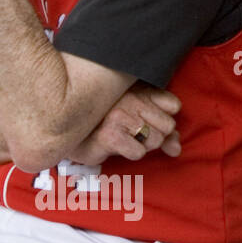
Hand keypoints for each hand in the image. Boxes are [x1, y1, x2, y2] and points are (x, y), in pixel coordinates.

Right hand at [66, 85, 181, 165]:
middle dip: (153, 136)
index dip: (163, 121)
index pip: (173, 106)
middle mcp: (130, 99)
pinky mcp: (110, 135)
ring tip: (122, 139)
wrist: (65, 132)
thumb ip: (161, 131)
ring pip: (154, 140)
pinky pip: (138, 153)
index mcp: (137, 88)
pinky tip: (115, 146)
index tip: (146, 123)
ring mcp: (120, 116)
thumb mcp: (135, 121)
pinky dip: (129, 154)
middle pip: (168, 126)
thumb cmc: (102, 127)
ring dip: (141, 146)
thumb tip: (176, 149)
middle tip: (131, 134)